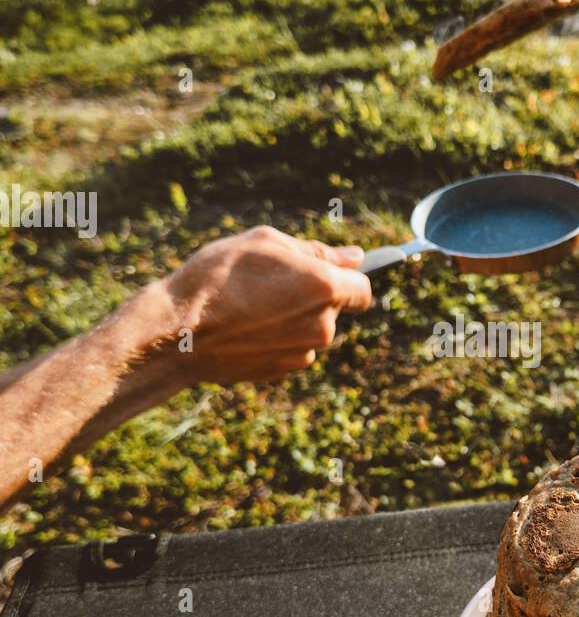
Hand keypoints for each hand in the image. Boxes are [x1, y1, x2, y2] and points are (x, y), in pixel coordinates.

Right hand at [161, 225, 371, 384]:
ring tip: (249, 305)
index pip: (363, 289)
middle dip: (312, 296)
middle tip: (269, 282)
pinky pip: (290, 350)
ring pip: (310, 331)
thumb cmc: (216, 278)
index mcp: (324, 288)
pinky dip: (274, 339)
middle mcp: (321, 326)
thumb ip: (316, 250)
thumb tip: (355, 257)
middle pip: (333, 309)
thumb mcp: (264, 244)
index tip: (329, 274)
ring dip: (291, 318)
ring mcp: (302, 354)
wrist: (176, 333)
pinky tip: (243, 328)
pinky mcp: (281, 372)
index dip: (347, 279)